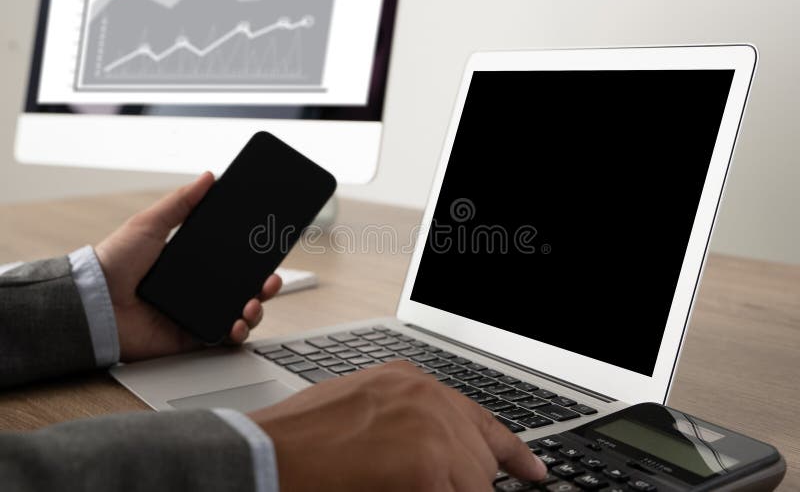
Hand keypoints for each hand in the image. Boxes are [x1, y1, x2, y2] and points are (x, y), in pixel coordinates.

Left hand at [95, 172, 281, 361]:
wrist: (94, 301)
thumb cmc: (114, 262)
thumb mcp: (150, 223)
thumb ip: (181, 201)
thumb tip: (208, 177)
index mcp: (192, 264)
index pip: (233, 262)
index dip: (254, 260)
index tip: (269, 253)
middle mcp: (198, 290)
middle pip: (244, 289)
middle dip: (265, 287)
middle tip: (271, 280)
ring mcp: (196, 314)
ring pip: (240, 315)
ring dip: (256, 310)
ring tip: (254, 303)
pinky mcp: (190, 338)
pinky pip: (222, 339)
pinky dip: (236, 333)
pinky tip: (238, 324)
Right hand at [248, 361, 546, 491]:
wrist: (269, 455)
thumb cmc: (302, 439)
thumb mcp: (363, 410)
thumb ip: (407, 425)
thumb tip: (433, 455)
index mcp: (412, 382)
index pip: (479, 419)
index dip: (512, 452)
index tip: (533, 472)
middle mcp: (429, 398)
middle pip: (481, 458)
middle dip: (463, 484)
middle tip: (427, 485)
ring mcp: (433, 431)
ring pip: (475, 483)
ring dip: (451, 491)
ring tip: (400, 484)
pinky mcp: (429, 469)